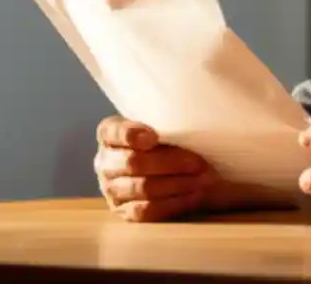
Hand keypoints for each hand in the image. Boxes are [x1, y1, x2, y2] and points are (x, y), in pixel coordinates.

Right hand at [94, 116, 294, 222]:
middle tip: (200, 162)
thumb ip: (171, 116)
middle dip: (171, 162)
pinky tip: (195, 195)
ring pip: (143, 189)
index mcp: (109, 134)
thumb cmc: (168, 138)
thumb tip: (205, 99)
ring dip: (178, 184)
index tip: (154, 137)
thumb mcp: (164, 122)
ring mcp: (112, 189)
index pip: (113, 132)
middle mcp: (104, 162)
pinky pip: (146, 212)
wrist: (165, 167)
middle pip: (133, 163)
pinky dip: (174, 203)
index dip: (131, 134)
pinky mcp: (124, 212)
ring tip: (204, 179)